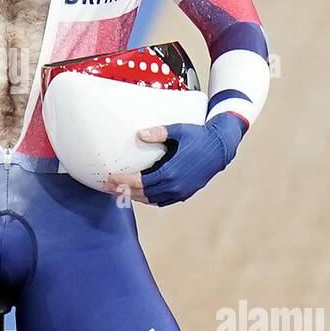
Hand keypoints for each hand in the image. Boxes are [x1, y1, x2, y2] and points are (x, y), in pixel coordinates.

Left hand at [103, 114, 244, 206]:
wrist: (222, 148)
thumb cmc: (199, 136)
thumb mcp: (179, 130)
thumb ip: (158, 132)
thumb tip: (139, 134)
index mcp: (171, 171)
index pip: (140, 181)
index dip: (123, 181)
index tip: (109, 178)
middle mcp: (175, 185)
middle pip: (142, 193)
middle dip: (123, 191)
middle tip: (107, 186)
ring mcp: (181, 191)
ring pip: (151, 199)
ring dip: (134, 196)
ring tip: (119, 190)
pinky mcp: (185, 193)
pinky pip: (162, 200)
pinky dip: (149, 198)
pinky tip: (140, 193)